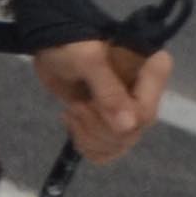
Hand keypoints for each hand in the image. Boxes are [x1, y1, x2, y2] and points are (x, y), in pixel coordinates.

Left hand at [33, 32, 172, 161]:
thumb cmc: (68, 45)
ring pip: (118, 145)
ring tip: (73, 110)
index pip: (147, 111)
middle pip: (131, 133)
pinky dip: (85, 144)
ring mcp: (124, 113)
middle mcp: (140, 97)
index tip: (94, 102)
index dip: (123, 116)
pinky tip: (73, 123)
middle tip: (78, 106)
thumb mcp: (87, 61)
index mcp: (144, 75)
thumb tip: (128, 126)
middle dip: (98, 125)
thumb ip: (108, 91)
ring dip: (89, 134)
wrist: (47, 44)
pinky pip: (104, 152)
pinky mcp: (106, 124)